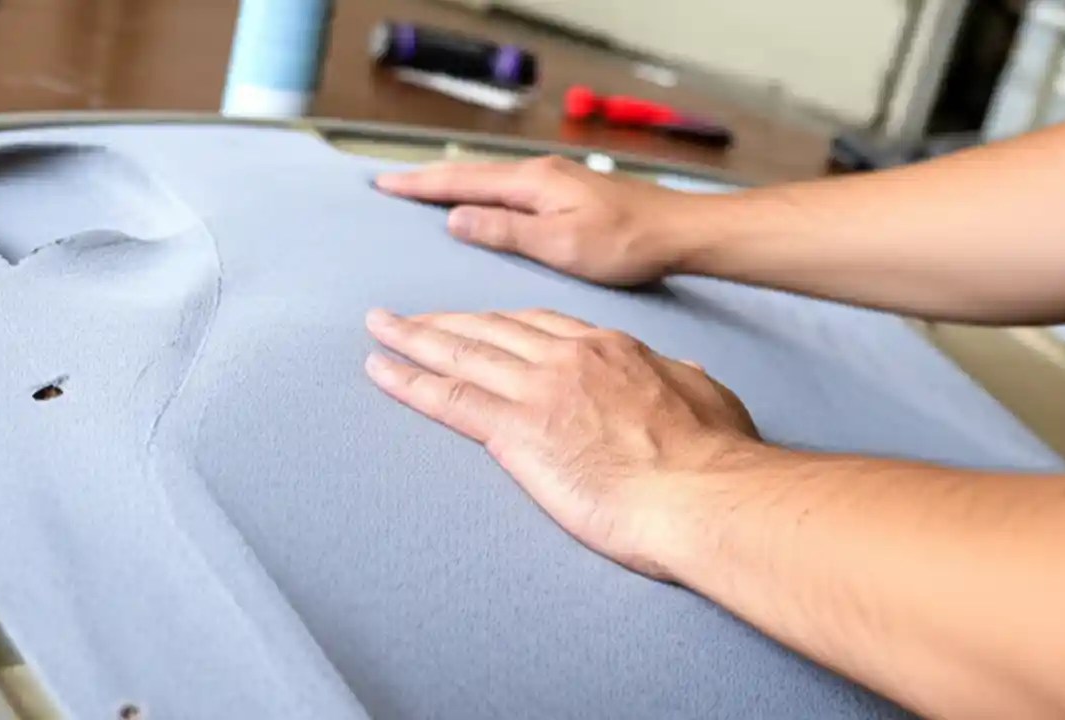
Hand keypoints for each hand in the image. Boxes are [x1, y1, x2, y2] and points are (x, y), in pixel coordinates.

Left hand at [364, 308, 761, 579]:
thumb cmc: (713, 456)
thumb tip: (683, 370)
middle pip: (492, 329)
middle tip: (409, 316)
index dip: (502, 323)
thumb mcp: (708, 398)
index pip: (541, 325)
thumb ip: (684, 379)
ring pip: (463, 353)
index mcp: (610, 350)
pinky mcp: (517, 434)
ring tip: (379, 328)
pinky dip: (410, 382)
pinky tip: (382, 370)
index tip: (480, 322)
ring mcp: (539, 392)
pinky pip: (451, 399)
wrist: (702, 491)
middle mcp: (568, 359)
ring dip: (414, 338)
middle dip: (446, 320)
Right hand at [374, 156, 694, 285]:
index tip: (384, 184)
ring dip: (456, 186)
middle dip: (430, 180)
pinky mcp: (572, 193)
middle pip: (473, 174)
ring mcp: (558, 180)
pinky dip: (486, 193)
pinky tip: (484, 202)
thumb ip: (506, 231)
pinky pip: (513, 189)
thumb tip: (456, 219)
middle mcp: (542, 173)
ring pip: (493, 180)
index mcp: (534, 182)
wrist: (680, 233)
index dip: (420, 185)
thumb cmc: (628, 243)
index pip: (462, 181)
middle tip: (392, 184)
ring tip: (426, 191)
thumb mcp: (561, 245)